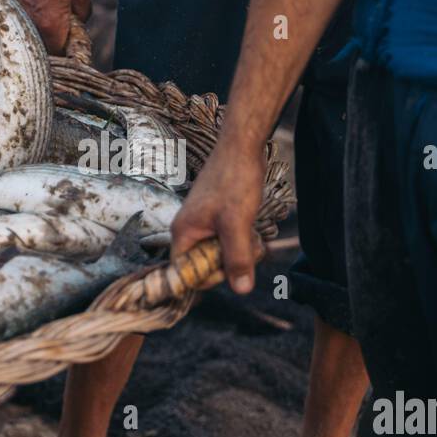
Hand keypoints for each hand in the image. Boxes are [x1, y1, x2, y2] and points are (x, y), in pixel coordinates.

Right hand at [5, 0, 92, 53]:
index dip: (67, 54)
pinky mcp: (7, 5)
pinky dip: (26, 20)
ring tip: (47, 17)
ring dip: (37, 33)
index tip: (71, 47)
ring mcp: (16, 16)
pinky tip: (34, 7)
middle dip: (52, 46)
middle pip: (42, 49)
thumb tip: (77, 25)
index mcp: (52, 26)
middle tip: (61, 32)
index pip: (59, 55)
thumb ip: (81, 16)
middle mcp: (31, 26)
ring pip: (28, 36)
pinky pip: (18, 21)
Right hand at [170, 137, 265, 293]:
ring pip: (218, 252)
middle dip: (229, 263)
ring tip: (254, 237)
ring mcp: (202, 223)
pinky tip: (252, 228)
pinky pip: (226, 240)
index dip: (209, 277)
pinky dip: (241, 239)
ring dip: (239, 251)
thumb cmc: (234, 180)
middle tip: (249, 249)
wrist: (242, 146)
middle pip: (204, 264)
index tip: (233, 269)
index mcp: (183, 232)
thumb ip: (237, 258)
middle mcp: (188, 229)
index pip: (185, 272)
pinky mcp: (216, 217)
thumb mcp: (237, 224)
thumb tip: (241, 290)